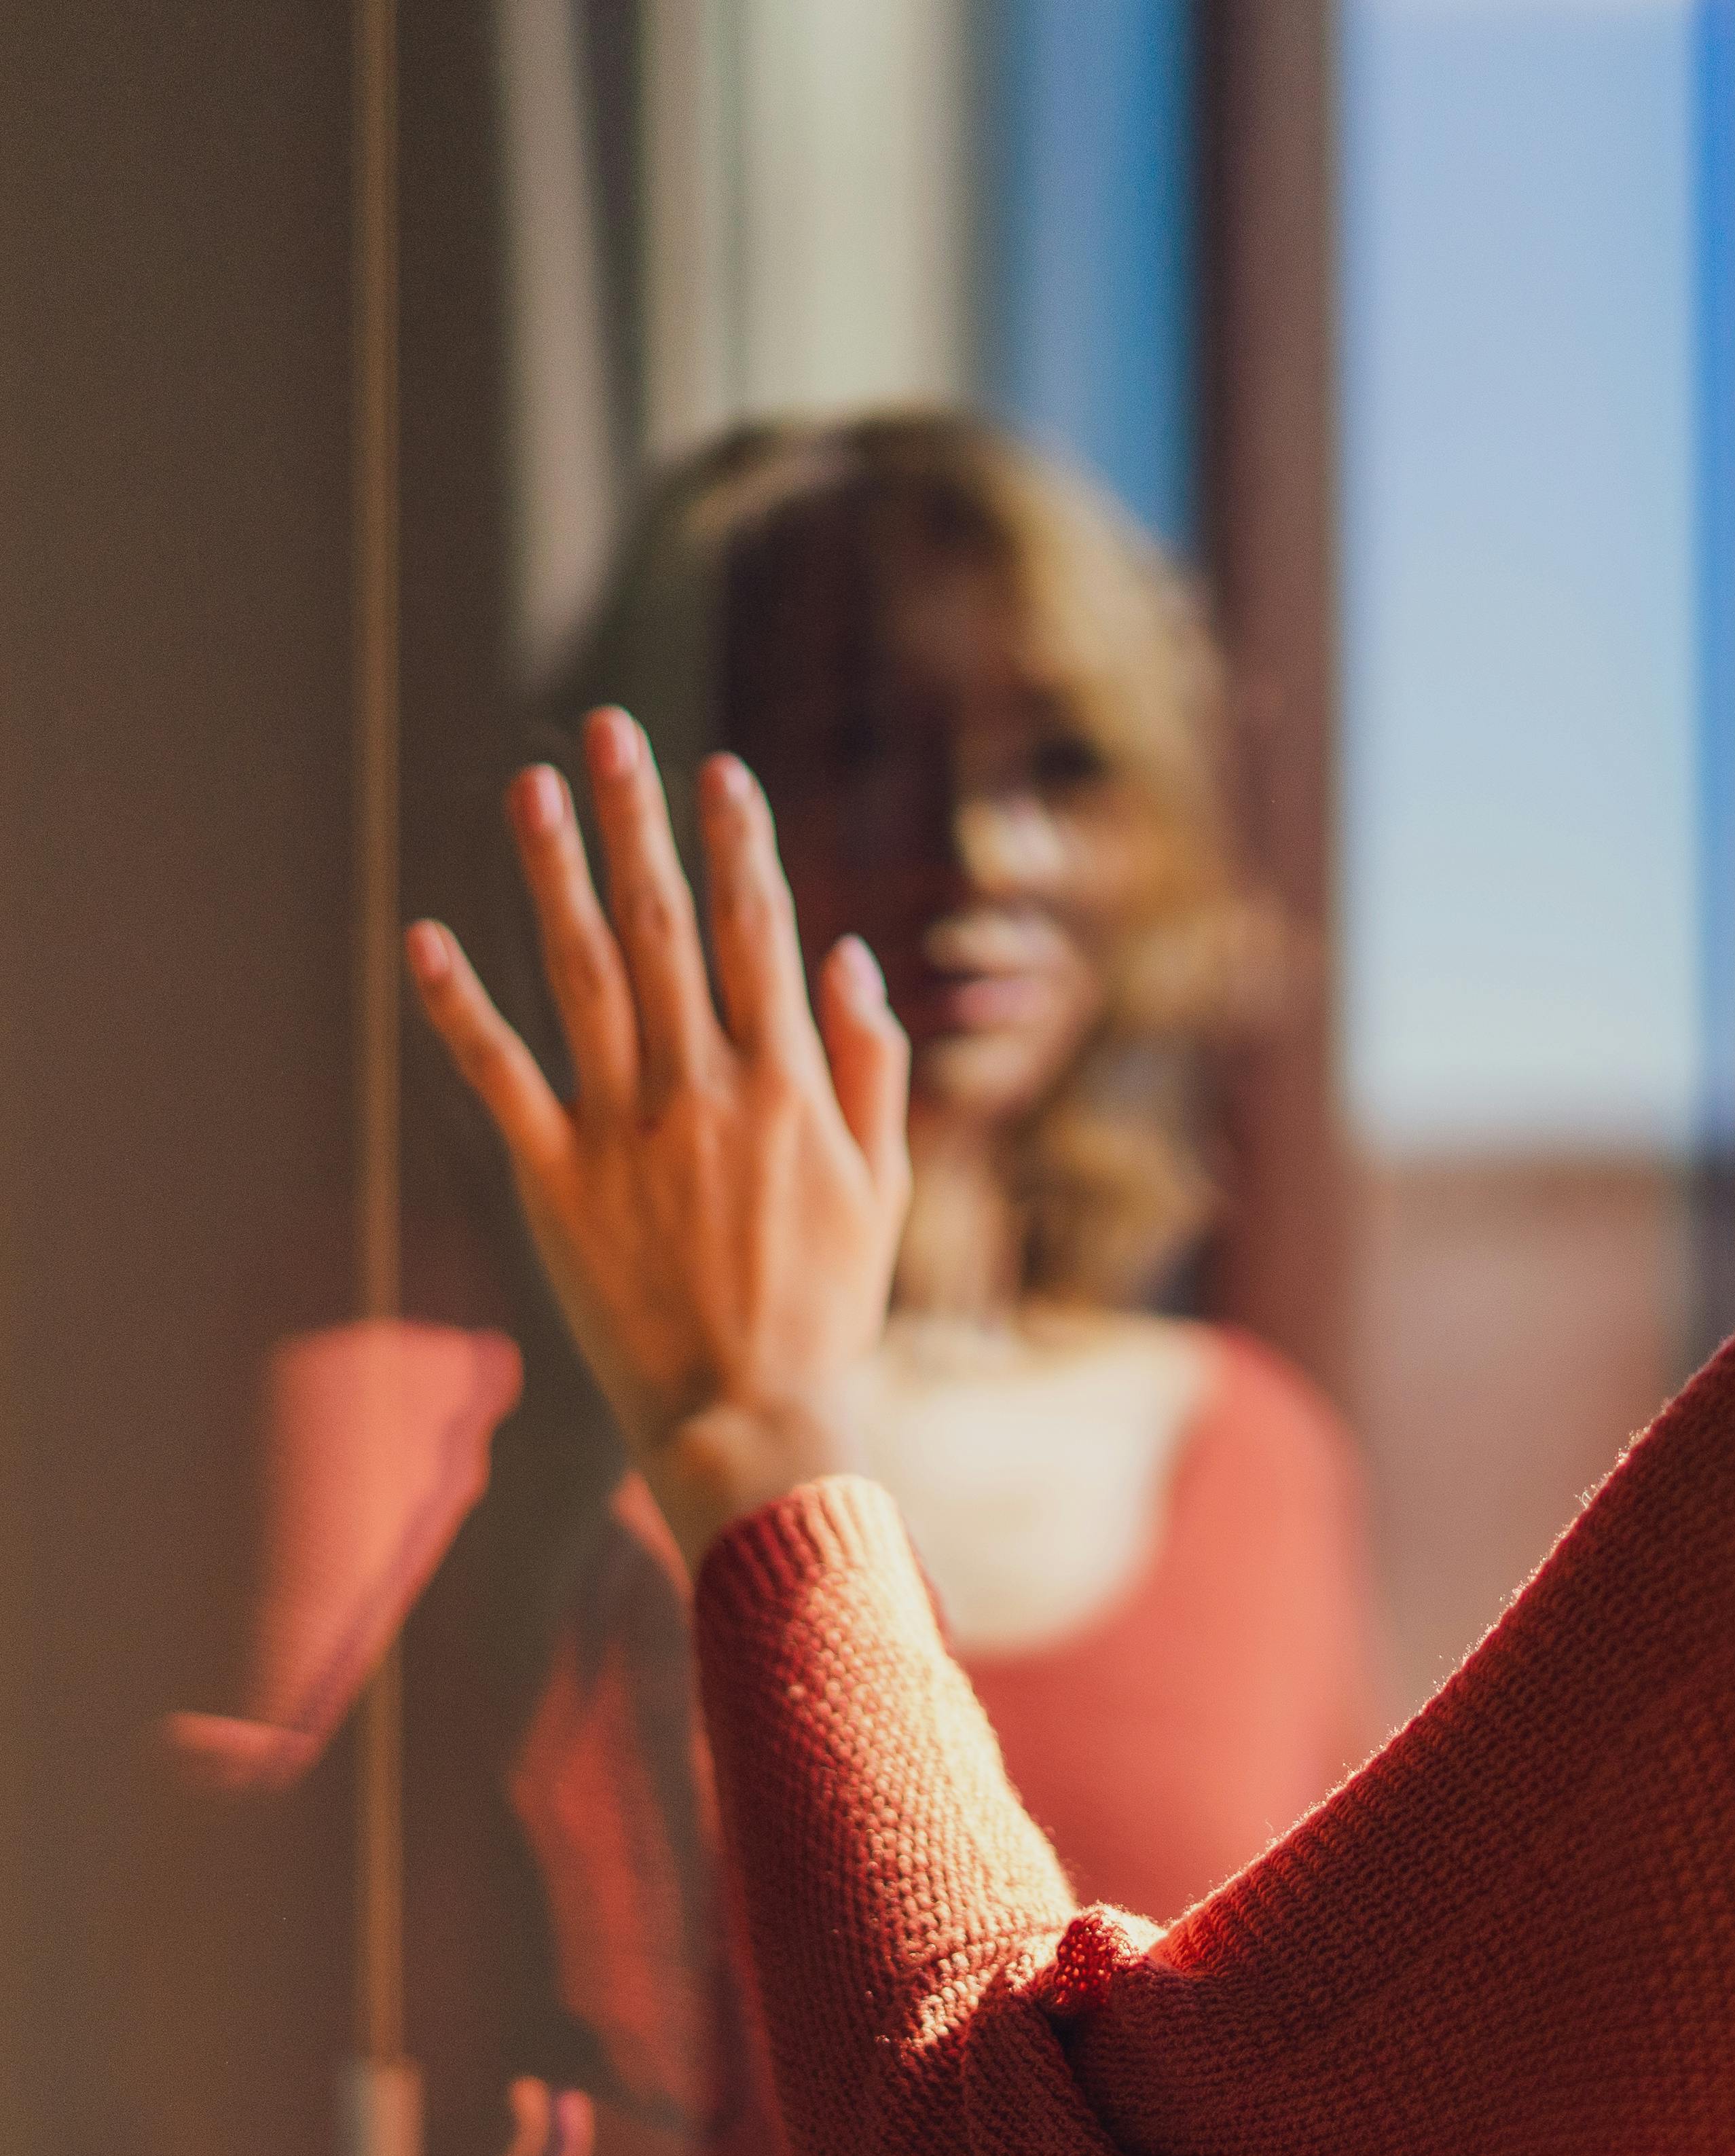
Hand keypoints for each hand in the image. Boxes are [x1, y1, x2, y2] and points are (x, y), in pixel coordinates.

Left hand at [408, 708, 911, 1564]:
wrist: (752, 1419)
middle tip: (607, 732)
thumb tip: (848, 962)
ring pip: (583, 974)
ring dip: (550, 874)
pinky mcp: (557, 1181)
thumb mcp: (884, 1188)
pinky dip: (458, 1006)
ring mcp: (625, 1133)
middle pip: (665, 927)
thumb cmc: (829, 1310)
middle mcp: (705, 1091)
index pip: (761, 934)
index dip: (740, 845)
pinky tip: (424, 936)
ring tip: (527, 789)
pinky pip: (500, 1076)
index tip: (719, 772)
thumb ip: (871, 1069)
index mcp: (788, 1088)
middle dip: (636, 821)